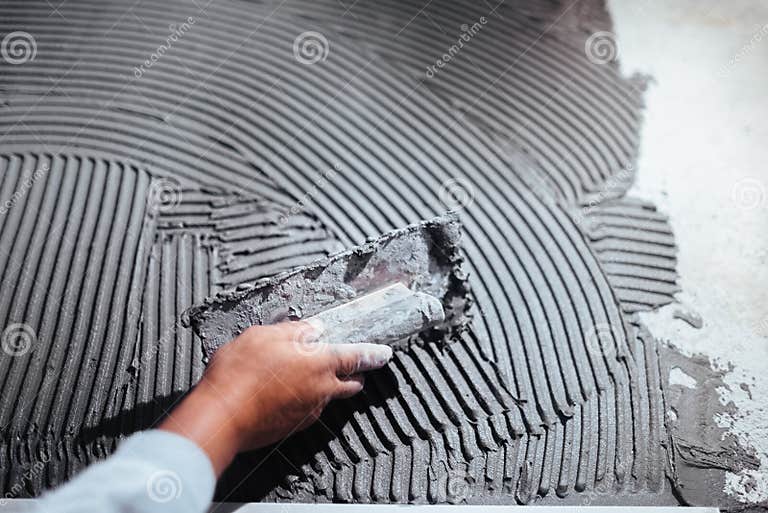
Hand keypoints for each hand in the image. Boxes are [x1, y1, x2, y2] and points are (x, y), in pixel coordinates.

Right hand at [159, 322, 392, 475]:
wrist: (221, 416)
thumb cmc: (239, 373)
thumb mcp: (264, 335)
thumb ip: (294, 331)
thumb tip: (311, 329)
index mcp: (319, 363)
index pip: (357, 357)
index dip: (373, 354)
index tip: (385, 354)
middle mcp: (320, 390)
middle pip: (350, 383)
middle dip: (354, 374)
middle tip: (349, 366)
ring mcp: (308, 412)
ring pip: (327, 397)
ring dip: (324, 387)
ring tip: (303, 376)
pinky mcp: (293, 427)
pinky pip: (307, 410)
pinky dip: (303, 400)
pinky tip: (284, 392)